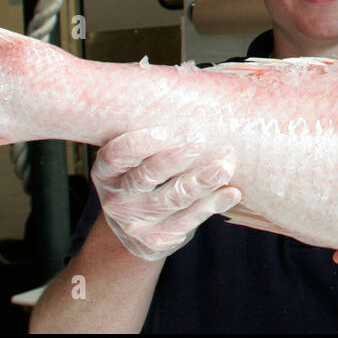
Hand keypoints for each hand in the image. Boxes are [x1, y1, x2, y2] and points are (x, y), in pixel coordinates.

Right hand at [92, 127, 241, 261]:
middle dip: (177, 157)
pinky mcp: (158, 240)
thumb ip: (152, 134)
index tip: (170, 129)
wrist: (137, 228)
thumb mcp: (134, 159)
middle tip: (202, 139)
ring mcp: (136, 223)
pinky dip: (213, 204)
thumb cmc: (143, 176)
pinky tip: (231, 193)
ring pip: (174, 198)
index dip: (142, 142)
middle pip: (147, 176)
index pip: (118, 155)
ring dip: (202, 180)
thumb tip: (182, 98)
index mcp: (105, 172)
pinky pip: (190, 219)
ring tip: (224, 166)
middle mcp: (116, 199)